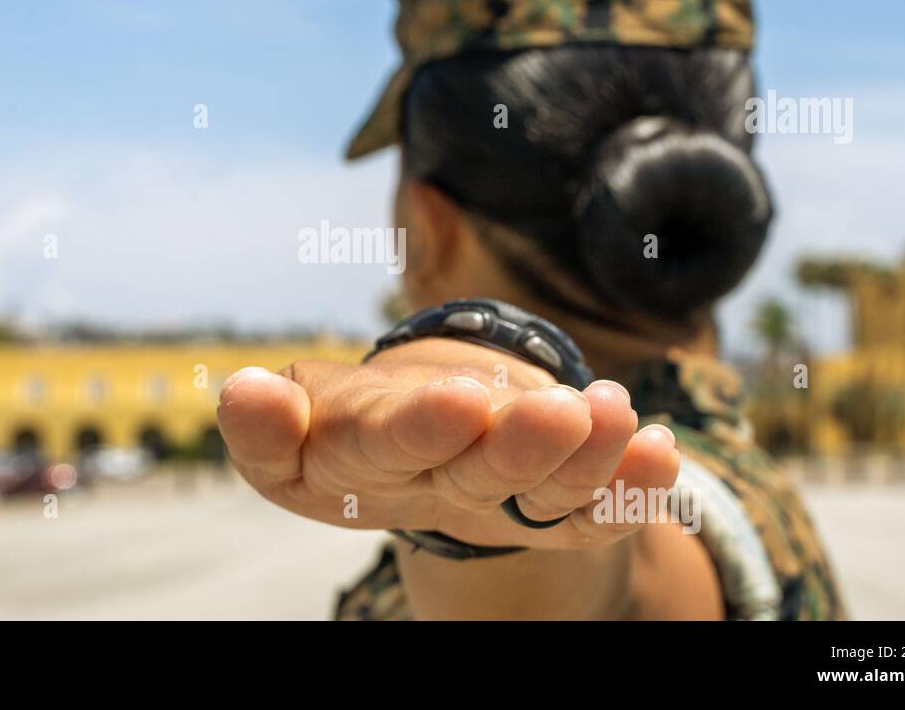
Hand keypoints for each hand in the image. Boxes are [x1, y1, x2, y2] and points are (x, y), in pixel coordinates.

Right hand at [216, 338, 679, 550]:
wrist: (411, 445)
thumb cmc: (339, 421)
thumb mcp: (296, 411)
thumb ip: (272, 415)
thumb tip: (242, 391)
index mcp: (352, 465)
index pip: (375, 450)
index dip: (420, 431)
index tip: (463, 400)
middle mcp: (428, 490)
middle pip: (473, 475)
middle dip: (520, 448)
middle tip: (562, 412)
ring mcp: (491, 505)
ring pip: (542, 492)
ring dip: (587, 457)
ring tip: (618, 413)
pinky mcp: (545, 513)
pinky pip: (590, 513)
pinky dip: (628, 490)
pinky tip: (662, 454)